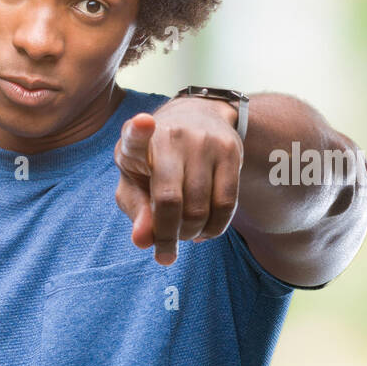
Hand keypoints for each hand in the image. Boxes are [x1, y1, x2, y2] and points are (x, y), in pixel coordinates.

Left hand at [113, 97, 242, 264]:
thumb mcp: (135, 180)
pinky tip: (204, 231)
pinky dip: (214, 229)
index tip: (142, 122)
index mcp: (138, 143)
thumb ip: (135, 210)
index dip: (137, 131)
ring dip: (191, 234)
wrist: (198, 120)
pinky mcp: (231, 151)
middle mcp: (172, 137)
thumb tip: (143, 241)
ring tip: (185, 234)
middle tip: (166, 245)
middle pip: (169, 200)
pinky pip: (226, 205)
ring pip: (200, 209)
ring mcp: (204, 143)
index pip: (136, 135)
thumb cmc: (156, 161)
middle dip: (167, 236)